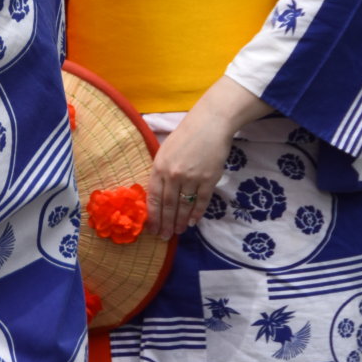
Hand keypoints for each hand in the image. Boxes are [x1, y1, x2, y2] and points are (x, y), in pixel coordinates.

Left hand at [146, 75, 269, 237]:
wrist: (210, 124)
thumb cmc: (185, 135)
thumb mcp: (165, 150)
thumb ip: (160, 171)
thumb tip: (157, 193)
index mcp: (159, 166)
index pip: (153, 197)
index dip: (153, 215)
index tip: (152, 228)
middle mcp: (173, 174)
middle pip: (168, 205)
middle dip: (165, 223)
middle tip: (164, 236)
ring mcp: (191, 178)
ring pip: (183, 206)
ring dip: (180, 221)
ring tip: (177, 232)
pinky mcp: (208, 179)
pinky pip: (201, 201)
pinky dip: (196, 213)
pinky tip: (192, 222)